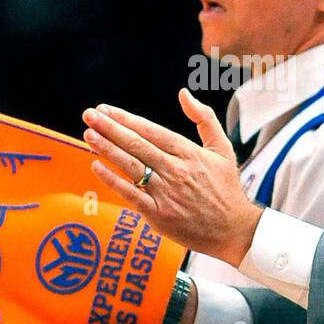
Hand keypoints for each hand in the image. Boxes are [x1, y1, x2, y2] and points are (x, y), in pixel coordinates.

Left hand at [82, 89, 263, 265]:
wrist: (234, 230)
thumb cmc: (226, 188)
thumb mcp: (223, 148)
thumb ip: (204, 118)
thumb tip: (184, 93)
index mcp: (189, 153)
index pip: (151, 131)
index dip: (126, 119)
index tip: (106, 109)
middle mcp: (175, 170)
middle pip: (136, 145)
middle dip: (110, 128)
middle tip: (89, 114)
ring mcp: (166, 193)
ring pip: (130, 166)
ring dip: (107, 149)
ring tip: (89, 134)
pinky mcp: (159, 215)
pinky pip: (130, 194)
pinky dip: (112, 180)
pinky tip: (96, 166)